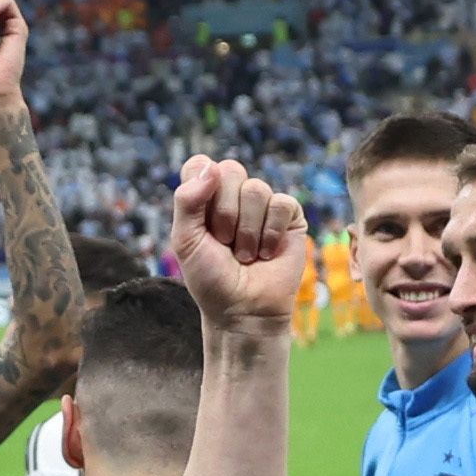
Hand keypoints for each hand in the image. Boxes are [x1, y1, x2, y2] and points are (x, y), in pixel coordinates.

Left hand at [170, 155, 307, 335]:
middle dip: (225, 214)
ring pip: (257, 189)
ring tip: (246, 255)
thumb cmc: (211, 280)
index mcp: (205, 197)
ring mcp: (263, 204)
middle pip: (231, 170)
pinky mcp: (289, 215)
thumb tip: (213, 167)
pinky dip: (270, 234)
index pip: (200, 165)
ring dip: (247, 231)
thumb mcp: (185, 242)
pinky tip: (267, 254)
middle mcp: (234, 195)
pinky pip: (281, 203)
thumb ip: (187, 201)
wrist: (242, 310)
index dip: (201, 189)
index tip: (203, 222)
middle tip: (224, 243)